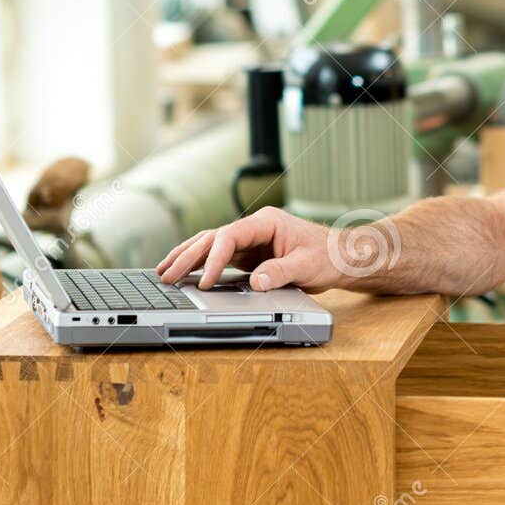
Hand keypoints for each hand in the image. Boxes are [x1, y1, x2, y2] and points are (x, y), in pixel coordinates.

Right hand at [155, 207, 338, 291]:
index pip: (230, 236)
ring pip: (211, 245)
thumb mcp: (307, 266)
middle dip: (188, 256)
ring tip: (163, 272)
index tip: (205, 281)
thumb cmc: (327, 257)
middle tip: (166, 275)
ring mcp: (251, 240)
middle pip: (213, 238)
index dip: (213, 258)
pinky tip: (185, 273)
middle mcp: (255, 228)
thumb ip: (281, 273)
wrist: (341, 258)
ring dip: (188, 258)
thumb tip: (257, 282)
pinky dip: (201, 265)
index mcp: (267, 222)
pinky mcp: (250, 254)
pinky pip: (219, 257)